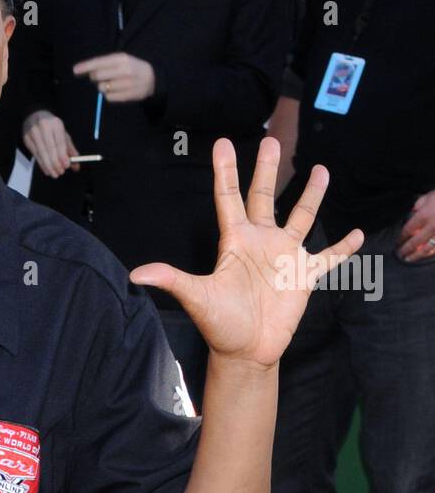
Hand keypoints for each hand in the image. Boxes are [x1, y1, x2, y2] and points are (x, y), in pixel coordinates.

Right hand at [21, 109, 80, 176]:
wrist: (34, 115)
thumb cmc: (51, 126)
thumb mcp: (63, 134)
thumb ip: (70, 149)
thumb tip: (76, 164)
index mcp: (55, 124)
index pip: (59, 142)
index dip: (62, 155)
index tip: (66, 166)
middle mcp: (43, 127)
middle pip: (50, 148)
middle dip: (55, 163)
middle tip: (60, 172)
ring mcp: (33, 132)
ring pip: (41, 153)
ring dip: (48, 166)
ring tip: (54, 173)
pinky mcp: (26, 139)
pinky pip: (35, 154)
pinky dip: (42, 164)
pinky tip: (47, 170)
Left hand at [73, 52, 154, 103]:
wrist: (153, 78)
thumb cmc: (132, 67)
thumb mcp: (121, 60)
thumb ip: (104, 64)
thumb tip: (85, 72)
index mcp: (121, 58)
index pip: (99, 62)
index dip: (85, 66)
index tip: (75, 70)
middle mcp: (123, 70)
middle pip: (97, 76)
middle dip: (95, 78)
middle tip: (102, 77)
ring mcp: (126, 84)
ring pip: (102, 88)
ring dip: (102, 87)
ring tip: (112, 83)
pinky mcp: (127, 95)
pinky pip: (108, 97)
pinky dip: (109, 95)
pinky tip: (117, 90)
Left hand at [130, 137, 362, 369]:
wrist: (246, 352)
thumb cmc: (219, 325)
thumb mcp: (197, 297)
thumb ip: (172, 279)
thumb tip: (136, 274)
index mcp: (235, 241)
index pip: (229, 198)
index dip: (226, 172)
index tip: (222, 143)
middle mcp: (260, 242)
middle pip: (264, 197)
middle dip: (267, 169)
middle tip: (272, 140)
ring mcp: (284, 256)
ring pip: (301, 217)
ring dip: (311, 195)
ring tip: (320, 169)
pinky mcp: (304, 275)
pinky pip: (328, 257)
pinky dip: (343, 247)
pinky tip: (356, 234)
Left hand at [396, 189, 434, 261]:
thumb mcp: (429, 196)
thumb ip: (419, 205)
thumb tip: (412, 213)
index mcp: (424, 215)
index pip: (408, 229)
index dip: (401, 237)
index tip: (397, 241)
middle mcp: (432, 226)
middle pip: (415, 242)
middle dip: (405, 249)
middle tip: (399, 253)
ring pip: (426, 248)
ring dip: (416, 255)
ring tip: (408, 259)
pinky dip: (429, 253)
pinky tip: (424, 255)